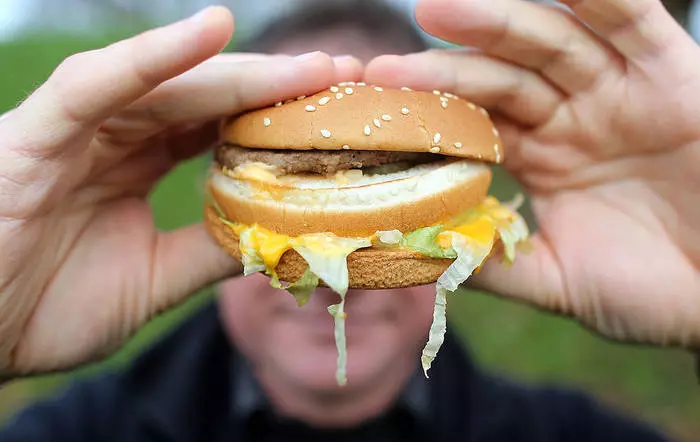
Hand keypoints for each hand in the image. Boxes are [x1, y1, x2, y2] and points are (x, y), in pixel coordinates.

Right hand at [0, 6, 360, 376]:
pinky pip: (97, 84)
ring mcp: (77, 129)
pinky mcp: (36, 131)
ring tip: (313, 66)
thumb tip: (280, 234)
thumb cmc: (41, 308)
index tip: (338, 116)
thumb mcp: (151, 280)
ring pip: (171, 85)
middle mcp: (113, 137)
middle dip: (279, 88)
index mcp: (136, 166)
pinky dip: (154, 56)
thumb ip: (208, 250)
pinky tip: (212, 30)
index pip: (219, 130)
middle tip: (346, 73)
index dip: (278, 120)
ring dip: (244, 71)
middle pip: (208, 99)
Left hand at [365, 0, 699, 347]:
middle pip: (501, 76)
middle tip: (385, 66)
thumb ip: (495, 264)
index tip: (375, 116)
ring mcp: (617, 92)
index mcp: (541, 157)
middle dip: (446, 66)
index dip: (427, 117)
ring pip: (551, 43)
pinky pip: (636, 23)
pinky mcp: (671, 75)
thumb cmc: (653, 290)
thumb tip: (422, 255)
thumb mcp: (558, 280)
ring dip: (497, 22)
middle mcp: (572, 116)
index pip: (473, 124)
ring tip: (437, 10)